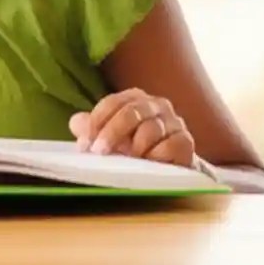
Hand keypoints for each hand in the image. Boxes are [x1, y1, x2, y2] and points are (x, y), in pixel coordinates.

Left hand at [68, 88, 195, 167]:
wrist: (168, 165)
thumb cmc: (133, 146)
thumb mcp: (108, 135)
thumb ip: (90, 127)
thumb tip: (77, 123)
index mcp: (134, 98)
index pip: (112, 103)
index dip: (96, 122)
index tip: (84, 145)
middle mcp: (156, 105)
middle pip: (131, 112)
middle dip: (112, 132)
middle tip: (99, 152)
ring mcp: (174, 122)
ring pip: (151, 129)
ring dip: (135, 147)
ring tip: (127, 160)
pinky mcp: (186, 141)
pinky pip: (171, 145)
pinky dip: (156, 155)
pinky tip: (149, 163)